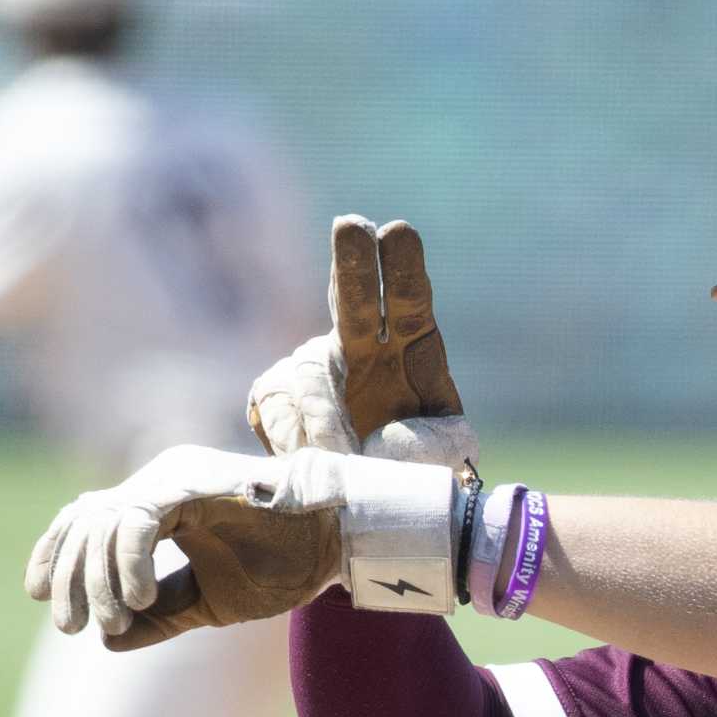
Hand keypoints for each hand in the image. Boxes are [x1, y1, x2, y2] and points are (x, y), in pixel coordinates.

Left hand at [25, 446, 456, 651]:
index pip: (92, 518)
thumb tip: (109, 642)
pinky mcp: (191, 486)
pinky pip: (136, 522)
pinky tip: (136, 600)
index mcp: (166, 499)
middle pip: (86, 519)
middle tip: (70, 626)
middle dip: (71, 576)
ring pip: (103, 522)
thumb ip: (163, 613)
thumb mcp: (213, 600)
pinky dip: (128, 564)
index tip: (53, 605)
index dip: (62, 558)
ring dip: (97, 578)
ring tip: (112, 620)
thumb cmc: (288, 565)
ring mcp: (175, 477)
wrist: (342, 543)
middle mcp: (163, 479)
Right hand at [246, 215, 477, 467]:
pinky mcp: (275, 390)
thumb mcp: (440, 457)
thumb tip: (380, 444)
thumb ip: (427, 446)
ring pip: (307, 371)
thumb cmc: (414, 467)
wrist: (367, 491)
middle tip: (351, 225)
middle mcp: (362, 344)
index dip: (404, 270)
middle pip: (353, 297)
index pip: (411, 302)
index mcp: (414, 350)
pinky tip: (308, 455)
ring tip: (342, 456)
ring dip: (324, 416)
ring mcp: (315, 363)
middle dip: (352, 261)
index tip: (399, 231)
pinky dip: (293, 435)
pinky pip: (275, 403)